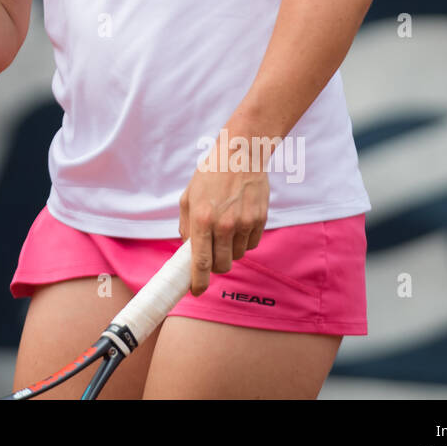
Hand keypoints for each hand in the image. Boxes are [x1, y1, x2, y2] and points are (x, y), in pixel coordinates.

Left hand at [178, 132, 270, 295]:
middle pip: (222, 265)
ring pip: (238, 256)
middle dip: (215, 264)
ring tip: (225, 229)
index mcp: (202, 218)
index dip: (198, 282)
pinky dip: (243, 241)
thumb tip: (188, 250)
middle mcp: (224, 224)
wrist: (241, 154)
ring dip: (230, 251)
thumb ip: (186, 226)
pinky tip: (238, 222)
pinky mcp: (259, 220)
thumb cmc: (211, 174)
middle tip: (211, 253)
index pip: (200, 262)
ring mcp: (244, 223)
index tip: (196, 291)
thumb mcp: (189, 196)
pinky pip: (251, 245)